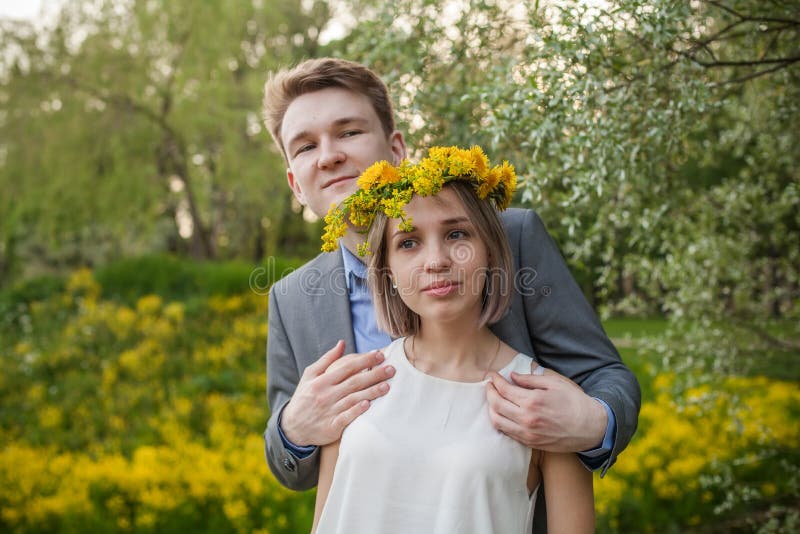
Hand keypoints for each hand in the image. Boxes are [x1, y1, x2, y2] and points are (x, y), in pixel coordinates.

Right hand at [281, 340, 394, 446]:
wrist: (292, 427)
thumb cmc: (304, 397)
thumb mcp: (310, 375)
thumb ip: (327, 359)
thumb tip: (342, 343)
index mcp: (322, 381)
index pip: (347, 367)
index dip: (365, 360)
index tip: (380, 355)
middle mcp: (326, 394)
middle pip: (354, 382)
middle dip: (374, 374)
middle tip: (392, 369)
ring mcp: (329, 410)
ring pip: (353, 399)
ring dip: (371, 392)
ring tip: (387, 386)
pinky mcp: (331, 426)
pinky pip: (346, 417)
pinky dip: (357, 411)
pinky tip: (368, 405)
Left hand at [485, 368, 606, 451]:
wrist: (591, 427)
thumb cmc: (574, 402)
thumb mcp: (555, 383)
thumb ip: (530, 379)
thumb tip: (512, 376)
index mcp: (533, 401)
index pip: (504, 389)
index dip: (495, 381)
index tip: (492, 375)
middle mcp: (527, 418)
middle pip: (496, 404)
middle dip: (489, 392)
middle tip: (489, 385)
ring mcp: (527, 433)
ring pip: (497, 421)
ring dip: (491, 408)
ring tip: (493, 398)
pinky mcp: (530, 443)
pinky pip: (507, 432)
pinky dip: (500, 421)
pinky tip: (502, 413)